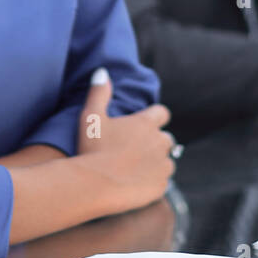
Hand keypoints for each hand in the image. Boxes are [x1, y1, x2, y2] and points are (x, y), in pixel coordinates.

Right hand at [76, 68, 176, 211]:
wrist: (95, 186)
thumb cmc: (92, 149)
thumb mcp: (90, 117)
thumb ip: (98, 93)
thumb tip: (102, 72)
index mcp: (146, 124)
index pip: (162, 113)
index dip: (155, 117)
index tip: (144, 124)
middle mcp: (159, 142)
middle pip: (166, 138)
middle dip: (156, 142)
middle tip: (137, 149)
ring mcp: (162, 165)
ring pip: (167, 161)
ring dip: (157, 163)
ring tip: (138, 169)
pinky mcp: (161, 186)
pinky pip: (163, 182)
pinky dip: (154, 182)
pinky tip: (138, 184)